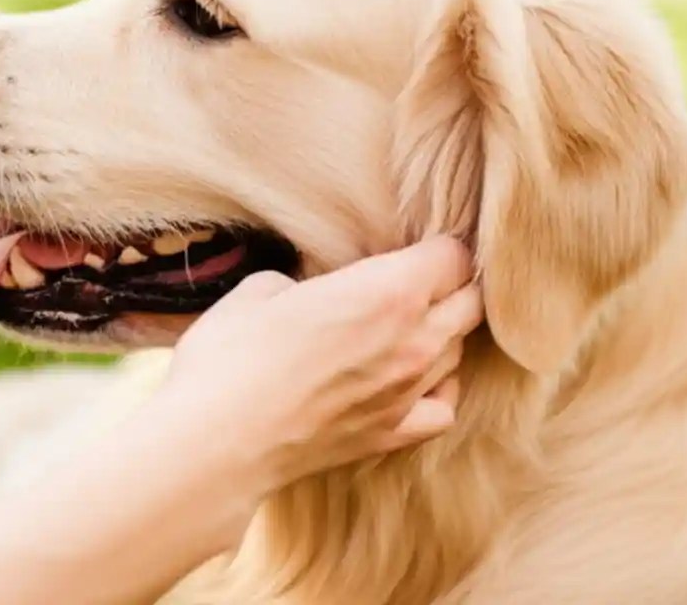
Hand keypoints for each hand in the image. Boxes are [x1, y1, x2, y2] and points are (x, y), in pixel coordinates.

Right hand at [159, 237, 481, 491]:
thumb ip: (307, 282)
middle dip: (451, 285)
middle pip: (470, 303)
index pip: (454, 256)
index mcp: (389, 291)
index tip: (415, 246)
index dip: (436, 246)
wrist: (215, 440)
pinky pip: (444, 409)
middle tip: (419, 279)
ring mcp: (407, 393)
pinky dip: (439, 391)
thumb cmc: (231, 356)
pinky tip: (414, 382)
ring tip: (411, 326)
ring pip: (459, 353)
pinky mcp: (391, 436)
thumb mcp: (263, 288)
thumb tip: (312, 291)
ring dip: (443, 334)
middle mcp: (415, 342)